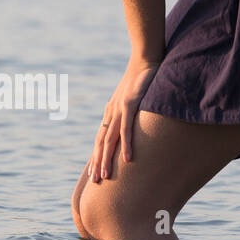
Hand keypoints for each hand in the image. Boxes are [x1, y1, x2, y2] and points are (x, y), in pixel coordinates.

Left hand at [89, 56, 159, 181]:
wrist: (145, 57)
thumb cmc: (143, 76)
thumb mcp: (135, 96)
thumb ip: (133, 110)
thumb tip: (137, 121)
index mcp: (112, 111)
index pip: (101, 138)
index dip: (97, 155)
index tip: (94, 172)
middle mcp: (112, 112)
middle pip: (101, 142)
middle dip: (97, 162)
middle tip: (96, 182)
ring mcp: (119, 109)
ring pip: (110, 139)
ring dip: (107, 159)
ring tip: (105, 177)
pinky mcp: (129, 104)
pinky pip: (127, 129)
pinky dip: (126, 145)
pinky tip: (127, 159)